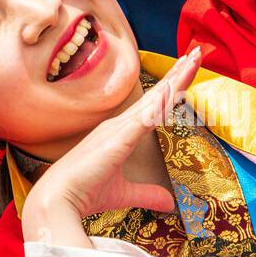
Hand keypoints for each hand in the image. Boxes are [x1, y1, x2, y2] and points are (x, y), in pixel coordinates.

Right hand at [21, 47, 202, 244]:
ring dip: (176, 77)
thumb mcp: (124, 194)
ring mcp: (118, 128)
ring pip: (155, 98)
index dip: (170, 87)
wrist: (58, 201)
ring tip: (194, 58)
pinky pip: (147, 115)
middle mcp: (119, 124)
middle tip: (197, 53)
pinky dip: (163, 101)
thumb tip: (169, 203)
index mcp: (119, 132)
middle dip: (177, 73)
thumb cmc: (85, 193)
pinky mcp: (119, 138)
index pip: (152, 105)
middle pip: (156, 94)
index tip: (187, 70)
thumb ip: (147, 194)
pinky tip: (179, 87)